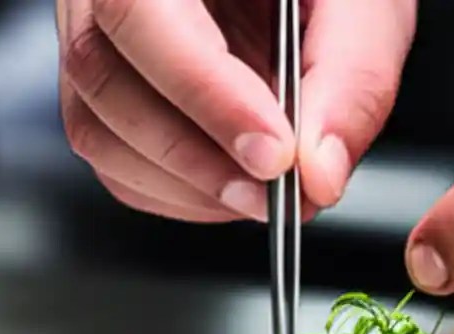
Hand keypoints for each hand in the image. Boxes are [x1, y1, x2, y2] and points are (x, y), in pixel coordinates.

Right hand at [55, 0, 415, 221]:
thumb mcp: (360, 3)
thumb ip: (352, 74)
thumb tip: (319, 170)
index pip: (138, 9)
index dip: (202, 89)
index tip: (274, 152)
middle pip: (101, 73)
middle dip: (196, 156)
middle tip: (276, 190)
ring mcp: (93, 36)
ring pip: (97, 129)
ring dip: (187, 185)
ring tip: (265, 194)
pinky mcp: (106, 92)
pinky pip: (112, 161)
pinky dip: (176, 194)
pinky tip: (234, 185)